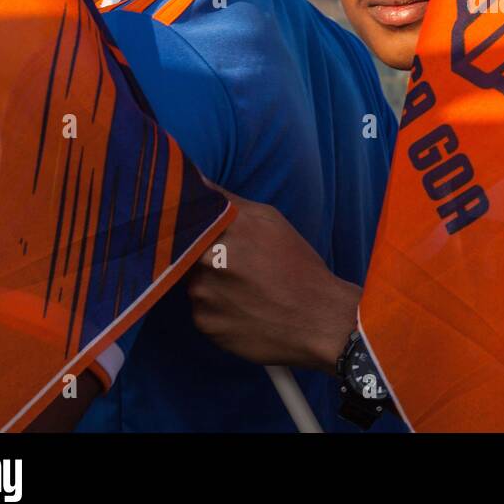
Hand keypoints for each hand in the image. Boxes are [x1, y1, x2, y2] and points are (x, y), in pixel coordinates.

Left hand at [188, 193, 359, 371]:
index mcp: (223, 228)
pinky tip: (244, 308)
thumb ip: (226, 200)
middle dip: (202, 254)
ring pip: (192, 281)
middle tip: (235, 264)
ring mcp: (203, 294)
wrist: (319, 321)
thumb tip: (192, 179)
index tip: (201, 230)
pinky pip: (201, 309)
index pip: (184, 216)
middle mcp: (207, 259)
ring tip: (245, 288)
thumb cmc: (298, 266)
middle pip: (184, 250)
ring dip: (210, 282)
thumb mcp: (270, 221)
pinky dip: (217, 308)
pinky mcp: (204, 323)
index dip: (188, 222)